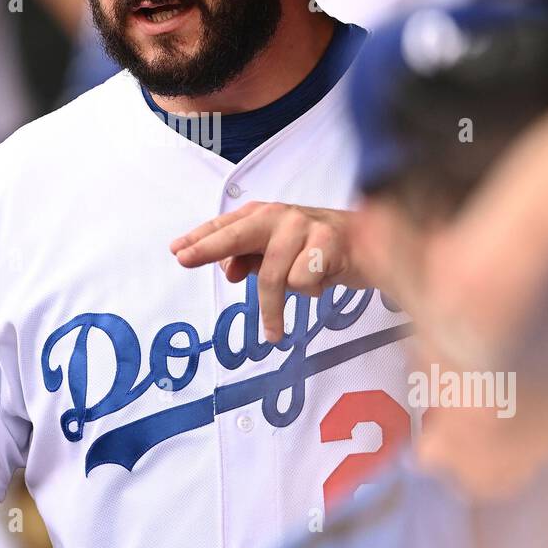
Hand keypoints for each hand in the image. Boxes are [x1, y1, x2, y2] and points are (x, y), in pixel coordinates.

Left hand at [171, 202, 365, 341]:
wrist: (370, 245)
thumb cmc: (317, 250)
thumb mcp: (280, 253)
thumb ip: (252, 260)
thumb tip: (230, 271)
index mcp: (264, 215)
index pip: (226, 226)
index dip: (200, 238)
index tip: (177, 251)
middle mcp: (281, 215)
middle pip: (238, 234)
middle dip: (210, 247)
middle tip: (184, 260)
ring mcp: (305, 226)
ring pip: (273, 274)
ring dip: (273, 308)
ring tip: (274, 332)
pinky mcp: (328, 243)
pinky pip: (302, 282)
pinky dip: (310, 292)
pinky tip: (323, 282)